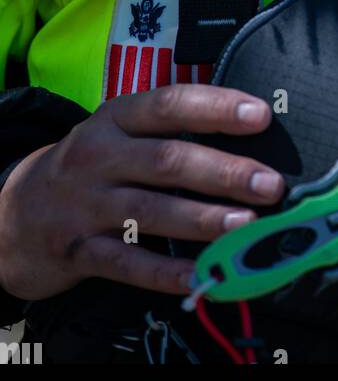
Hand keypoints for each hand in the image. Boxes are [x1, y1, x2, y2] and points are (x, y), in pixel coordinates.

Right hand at [0, 84, 282, 302]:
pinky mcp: (79, 251)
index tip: (260, 116)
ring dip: (202, 218)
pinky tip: (201, 276)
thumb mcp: (117, 131)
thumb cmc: (91, 165)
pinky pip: (128, 264)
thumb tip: (249, 127)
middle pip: (167, 160)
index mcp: (115, 118)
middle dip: (223, 171)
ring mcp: (87, 206)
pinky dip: (166, 272)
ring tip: (246, 224)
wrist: (16, 213)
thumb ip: (168, 128)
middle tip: (269, 183)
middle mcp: (99, 157)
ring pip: (151, 211)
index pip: (169, 105)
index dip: (216, 108)